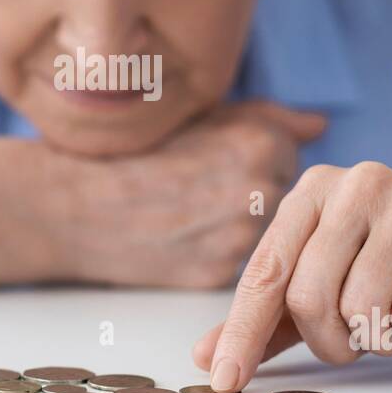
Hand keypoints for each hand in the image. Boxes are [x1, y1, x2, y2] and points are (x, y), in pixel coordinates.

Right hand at [57, 100, 326, 288]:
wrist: (72, 205)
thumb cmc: (131, 152)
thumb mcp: (199, 116)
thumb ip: (269, 119)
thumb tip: (319, 124)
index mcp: (257, 144)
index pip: (287, 152)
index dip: (254, 152)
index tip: (216, 155)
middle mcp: (257, 193)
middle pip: (283, 194)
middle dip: (251, 191)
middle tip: (199, 184)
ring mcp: (240, 239)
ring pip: (264, 231)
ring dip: (237, 222)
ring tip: (187, 208)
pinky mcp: (218, 276)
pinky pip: (238, 261)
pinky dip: (217, 250)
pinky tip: (182, 235)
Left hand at [192, 161, 391, 391]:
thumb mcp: (327, 284)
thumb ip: (268, 316)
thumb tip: (207, 356)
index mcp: (313, 188)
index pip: (265, 272)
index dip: (243, 334)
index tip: (224, 382)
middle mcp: (357, 183)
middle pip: (308, 298)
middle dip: (328, 343)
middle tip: (354, 342)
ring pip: (361, 313)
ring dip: (377, 340)